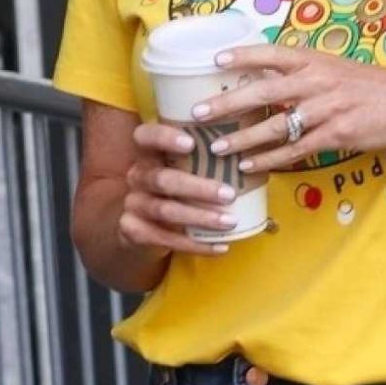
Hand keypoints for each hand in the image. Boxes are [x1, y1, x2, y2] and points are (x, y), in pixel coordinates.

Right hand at [117, 118, 240, 255]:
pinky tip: (221, 247)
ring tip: (230, 222)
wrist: (146, 226)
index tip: (192, 144)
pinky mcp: (134, 231)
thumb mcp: (184, 168)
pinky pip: (165, 239)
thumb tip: (252, 151)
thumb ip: (205, 157)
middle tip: (229, 194)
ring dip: (200, 217)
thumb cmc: (179, 188)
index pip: (145, 136)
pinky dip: (196, 245)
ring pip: (165, 211)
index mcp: (148, 153)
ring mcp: (133, 205)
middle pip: (162, 179)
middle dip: (197, 188)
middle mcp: (136, 176)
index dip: (164, 137)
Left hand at [194, 41, 385, 175]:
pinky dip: (270, 159)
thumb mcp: (335, 67)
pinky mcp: (336, 136)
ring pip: (275, 126)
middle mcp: (317, 81)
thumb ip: (302, 71)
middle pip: (262, 92)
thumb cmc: (369, 86)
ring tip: (217, 148)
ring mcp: (326, 110)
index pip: (271, 53)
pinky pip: (296, 151)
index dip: (242, 55)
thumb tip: (263, 77)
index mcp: (315, 59)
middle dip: (227, 104)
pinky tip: (250, 166)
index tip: (214, 61)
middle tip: (197, 113)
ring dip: (243, 139)